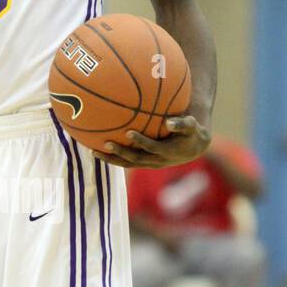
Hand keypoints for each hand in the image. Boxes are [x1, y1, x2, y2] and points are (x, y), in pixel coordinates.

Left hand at [92, 114, 211, 169]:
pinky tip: (97, 149)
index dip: (141, 141)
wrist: (192, 149)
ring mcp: (149, 164)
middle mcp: (156, 160)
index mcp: (167, 151)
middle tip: (106, 143)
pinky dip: (113, 158)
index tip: (129, 132)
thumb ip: (182, 123)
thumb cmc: (190, 133)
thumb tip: (170, 122)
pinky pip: (126, 162)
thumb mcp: (191, 126)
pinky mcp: (144, 163)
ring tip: (93, 152)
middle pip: (135, 159)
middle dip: (120, 152)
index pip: (152, 147)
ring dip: (111, 159)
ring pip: (127, 164)